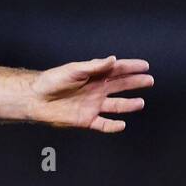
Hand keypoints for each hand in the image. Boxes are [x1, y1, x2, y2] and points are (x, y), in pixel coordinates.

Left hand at [25, 56, 152, 131]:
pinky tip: (122, 125)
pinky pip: (103, 124)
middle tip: (149, 80)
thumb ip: (94, 66)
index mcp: (94, 75)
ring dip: (128, 105)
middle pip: (120, 86)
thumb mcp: (74, 70)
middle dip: (135, 83)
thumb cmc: (51, 81)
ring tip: (140, 103)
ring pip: (115, 105)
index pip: (117, 70)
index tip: (145, 65)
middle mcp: (96, 90)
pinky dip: (112, 126)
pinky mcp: (86, 120)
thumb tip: (113, 60)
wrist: (36, 99)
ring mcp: (92, 105)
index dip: (131, 67)